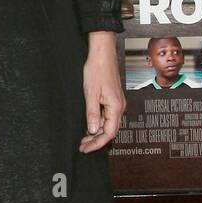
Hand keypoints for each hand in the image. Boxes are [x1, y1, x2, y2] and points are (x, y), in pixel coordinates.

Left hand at [79, 32, 125, 152]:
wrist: (102, 54)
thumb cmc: (97, 69)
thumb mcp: (91, 94)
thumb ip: (92, 114)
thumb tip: (93, 131)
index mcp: (115, 107)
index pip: (109, 133)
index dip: (97, 143)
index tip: (86, 148)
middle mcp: (119, 107)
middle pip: (110, 131)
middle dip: (96, 141)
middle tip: (83, 146)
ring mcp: (117, 103)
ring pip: (108, 124)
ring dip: (96, 133)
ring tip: (84, 139)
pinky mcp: (112, 99)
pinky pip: (107, 116)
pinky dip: (98, 124)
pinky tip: (89, 126)